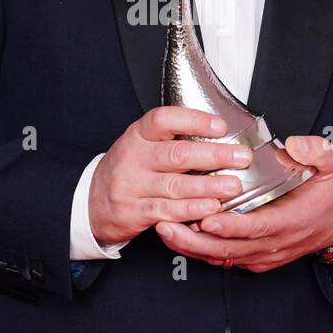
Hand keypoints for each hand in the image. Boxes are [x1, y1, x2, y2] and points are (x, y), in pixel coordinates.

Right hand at [88, 107, 253, 243]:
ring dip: (209, 186)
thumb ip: (171, 138)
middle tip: (241, 157)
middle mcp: (134, 158)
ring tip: (233, 185)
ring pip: (175, 185)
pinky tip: (211, 207)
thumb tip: (217, 133)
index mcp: (138, 135)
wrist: (91, 202)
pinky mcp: (134, 212)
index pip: (163, 120)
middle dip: (214, 156)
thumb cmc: (127, 169)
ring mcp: (133, 186)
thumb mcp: (141, 145)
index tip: (221, 126)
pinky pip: (167, 210)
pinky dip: (192, 209)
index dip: (194, 121)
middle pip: (176, 154)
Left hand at [153, 135, 332, 272]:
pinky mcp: (254, 258)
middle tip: (167, 224)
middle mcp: (274, 243)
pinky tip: (178, 238)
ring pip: (222, 256)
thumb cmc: (332, 195)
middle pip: (229, 248)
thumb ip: (319, 151)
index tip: (206, 218)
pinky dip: (199, 250)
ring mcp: (263, 254)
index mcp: (291, 221)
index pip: (257, 227)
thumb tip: (296, 144)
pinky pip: (223, 259)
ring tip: (164, 229)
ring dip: (191, 246)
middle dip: (195, 239)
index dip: (230, 226)